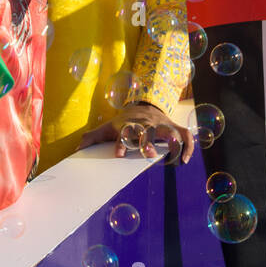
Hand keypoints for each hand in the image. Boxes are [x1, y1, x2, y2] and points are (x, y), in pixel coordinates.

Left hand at [79, 102, 194, 163]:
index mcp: (130, 125)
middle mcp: (147, 125)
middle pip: (149, 131)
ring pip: (171, 131)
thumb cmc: (125, 122)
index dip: (122, 142)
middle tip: (149, 154)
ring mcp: (161, 126)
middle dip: (149, 141)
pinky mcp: (173, 128)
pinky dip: (189, 146)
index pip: (126, 132)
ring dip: (174, 144)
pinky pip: (186, 135)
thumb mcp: (108, 127)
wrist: (145, 106)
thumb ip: (93, 137)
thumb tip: (77, 149)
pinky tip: (185, 160)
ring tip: (176, 159)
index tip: (118, 154)